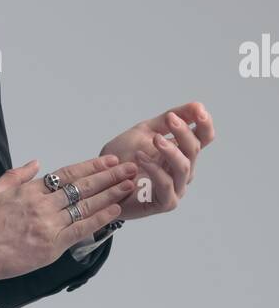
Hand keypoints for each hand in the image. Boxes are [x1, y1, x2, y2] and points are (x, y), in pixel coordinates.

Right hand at [0, 155, 137, 281]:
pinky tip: (116, 210)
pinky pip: (82, 230)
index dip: (92, 166)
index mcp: (30, 190)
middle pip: (83, 187)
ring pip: (87, 206)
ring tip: (129, 185)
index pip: (68, 174)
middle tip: (130, 167)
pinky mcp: (52, 246)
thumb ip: (16, 175)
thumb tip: (36, 163)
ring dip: (111, 194)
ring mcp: (49, 225)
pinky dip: (100, 219)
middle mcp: (43, 205)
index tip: (110, 160)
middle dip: (110, 176)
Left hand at [99, 101, 214, 218]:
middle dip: (184, 132)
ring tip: (156, 139)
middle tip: (170, 119)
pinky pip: (166, 185)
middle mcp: (182, 169)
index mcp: (181, 151)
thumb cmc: (123, 157)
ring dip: (171, 150)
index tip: (198, 110)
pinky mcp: (165, 202)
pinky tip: (140, 158)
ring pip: (184, 167)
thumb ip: (168, 120)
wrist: (101, 181)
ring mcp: (176, 187)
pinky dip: (154, 170)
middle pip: (194, 149)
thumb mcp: (144, 131)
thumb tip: (197, 105)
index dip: (205, 124)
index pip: (203, 138)